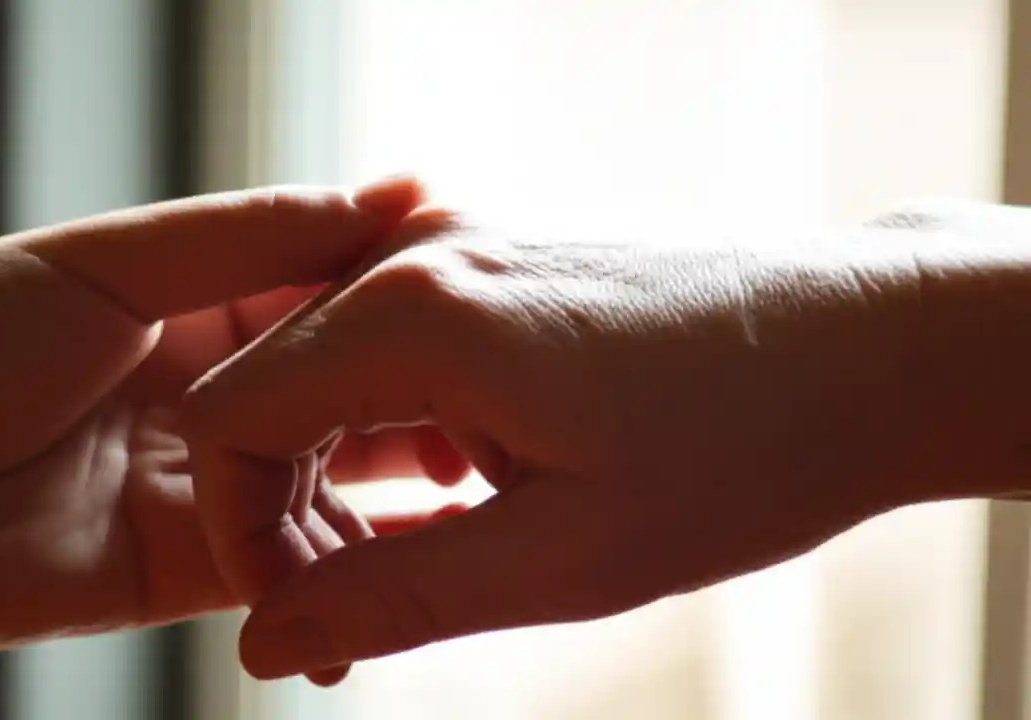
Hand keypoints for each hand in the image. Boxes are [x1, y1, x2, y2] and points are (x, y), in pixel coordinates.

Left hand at [0, 178, 468, 683]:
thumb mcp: (106, 264)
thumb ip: (245, 238)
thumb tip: (386, 189)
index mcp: (188, 302)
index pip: (324, 291)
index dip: (402, 295)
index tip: (485, 293)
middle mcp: (208, 390)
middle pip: (340, 392)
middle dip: (419, 397)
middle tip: (507, 402)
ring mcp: (202, 480)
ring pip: (327, 483)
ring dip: (397, 487)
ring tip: (488, 479)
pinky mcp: (186, 567)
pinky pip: (286, 565)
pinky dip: (348, 565)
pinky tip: (419, 554)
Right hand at [180, 201, 1030, 677]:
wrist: (863, 351)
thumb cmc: (738, 447)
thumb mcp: (559, 557)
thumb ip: (391, 599)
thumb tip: (261, 643)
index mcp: (416, 312)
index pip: (234, 419)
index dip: (238, 533)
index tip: (293, 617)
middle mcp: (423, 255)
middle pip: (271, 394)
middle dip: (284, 518)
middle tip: (341, 624)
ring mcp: (460, 251)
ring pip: (328, 379)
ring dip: (340, 483)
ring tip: (401, 573)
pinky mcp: (495, 270)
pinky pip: (393, 358)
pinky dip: (392, 440)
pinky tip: (450, 499)